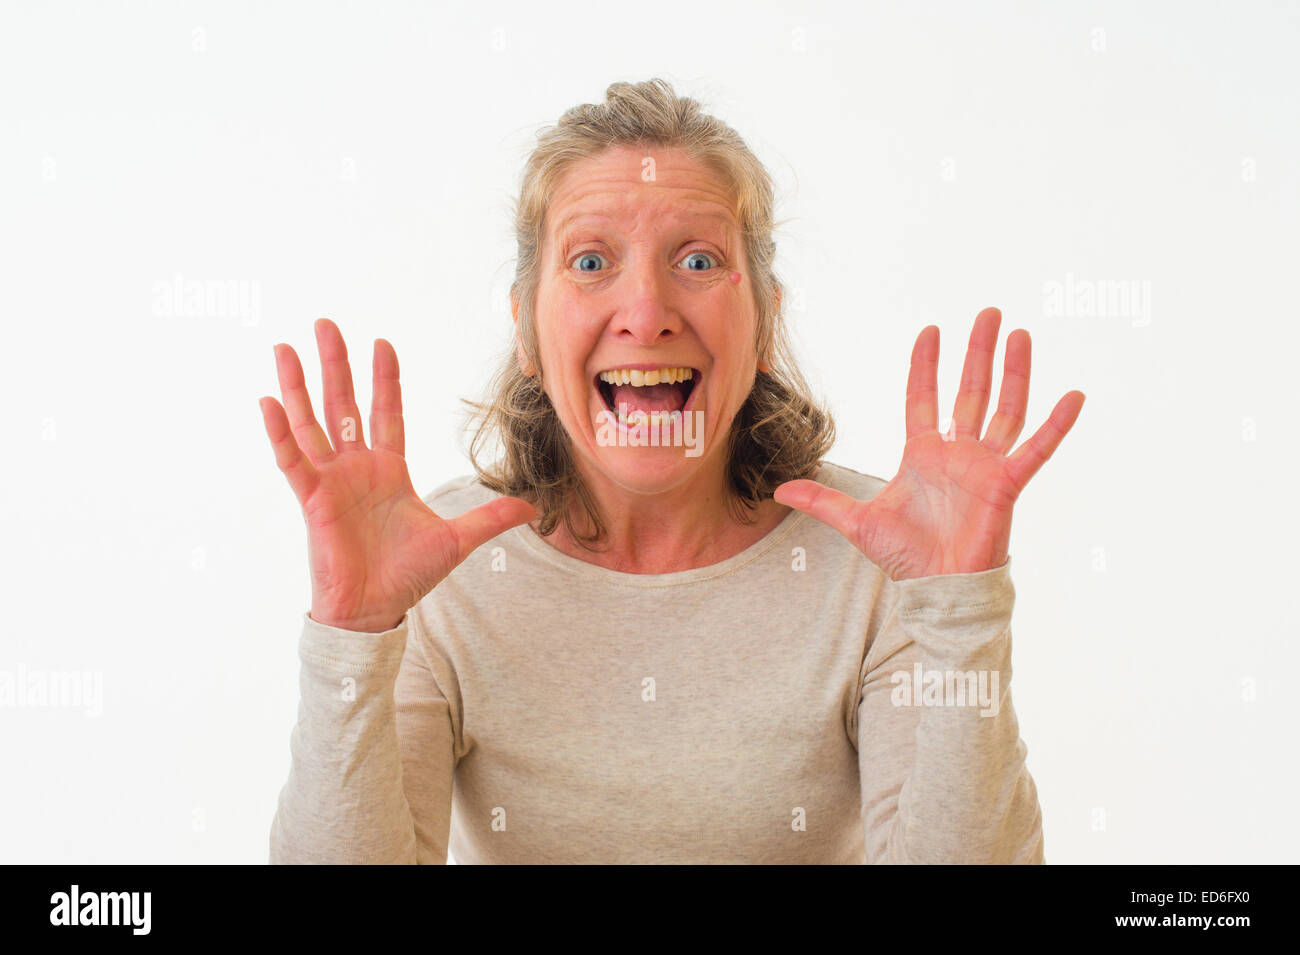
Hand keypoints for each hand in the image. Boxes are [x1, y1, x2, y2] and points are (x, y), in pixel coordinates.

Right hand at [259, 319, 535, 631]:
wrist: (375, 610)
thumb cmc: (407, 576)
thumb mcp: (457, 540)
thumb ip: (491, 518)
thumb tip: (533, 508)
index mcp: (389, 470)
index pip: (386, 412)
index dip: (384, 378)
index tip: (381, 343)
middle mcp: (356, 468)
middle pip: (344, 404)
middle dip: (336, 364)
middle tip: (326, 323)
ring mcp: (331, 481)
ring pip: (311, 422)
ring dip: (298, 385)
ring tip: (284, 348)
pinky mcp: (312, 499)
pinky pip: (292, 459)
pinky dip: (280, 431)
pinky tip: (269, 400)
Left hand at [774, 307, 1083, 580]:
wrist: (937, 587)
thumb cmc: (905, 557)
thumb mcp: (856, 522)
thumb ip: (822, 501)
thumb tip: (779, 489)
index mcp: (923, 454)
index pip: (923, 397)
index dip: (926, 365)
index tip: (930, 331)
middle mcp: (957, 453)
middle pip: (970, 391)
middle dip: (978, 352)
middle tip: (988, 313)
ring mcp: (985, 466)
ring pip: (1004, 408)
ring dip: (1014, 372)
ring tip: (1020, 335)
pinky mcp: (1007, 484)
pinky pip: (1036, 449)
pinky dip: (1056, 424)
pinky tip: (1074, 396)